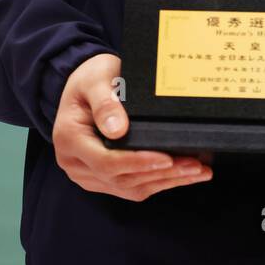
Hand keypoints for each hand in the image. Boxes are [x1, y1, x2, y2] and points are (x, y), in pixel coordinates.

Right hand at [52, 52, 212, 199]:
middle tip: (194, 165)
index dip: (138, 163)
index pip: (106, 162)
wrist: (82, 84)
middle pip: (121, 179)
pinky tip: (181, 175)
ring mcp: (87, 173)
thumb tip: (118, 130)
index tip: (167, 158)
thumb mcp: (95, 79)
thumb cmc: (89, 77)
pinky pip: (130, 187)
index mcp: (69, 139)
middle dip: (160, 174)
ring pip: (128, 187)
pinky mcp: (100, 178)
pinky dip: (157, 182)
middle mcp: (75, 162)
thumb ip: (105, 102)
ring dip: (164, 182)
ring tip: (196, 171)